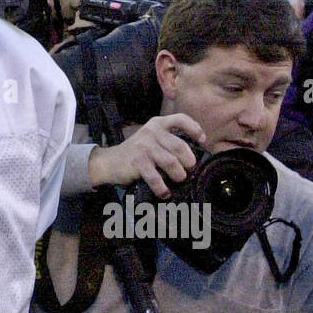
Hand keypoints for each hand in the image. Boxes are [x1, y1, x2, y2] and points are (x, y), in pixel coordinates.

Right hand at [87, 115, 206, 195]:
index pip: (180, 119)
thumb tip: (195, 157)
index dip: (195, 129)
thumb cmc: (138, 153)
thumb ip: (170, 141)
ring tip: (178, 180)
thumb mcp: (153, 140)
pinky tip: (165, 193)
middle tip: (187, 170)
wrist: (110, 161)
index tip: (202, 141)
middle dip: (189, 162)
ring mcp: (144, 146)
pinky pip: (156, 177)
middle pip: (180, 147)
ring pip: (171, 162)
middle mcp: (151, 132)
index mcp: (158, 124)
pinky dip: (163, 188)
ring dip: (178, 175)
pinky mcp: (137, 162)